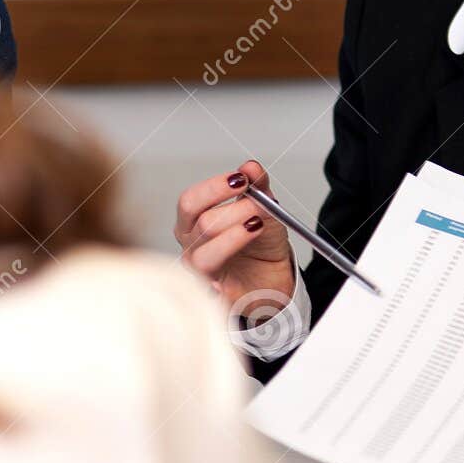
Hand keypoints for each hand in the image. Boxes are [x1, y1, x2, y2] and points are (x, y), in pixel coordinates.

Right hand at [174, 160, 295, 309]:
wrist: (272, 280)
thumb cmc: (259, 245)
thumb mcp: (265, 210)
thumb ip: (259, 186)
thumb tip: (251, 166)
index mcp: (194, 221)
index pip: (191, 200)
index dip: (215, 188)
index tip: (242, 179)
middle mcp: (191, 245)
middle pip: (202, 224)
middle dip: (234, 211)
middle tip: (258, 207)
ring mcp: (198, 272)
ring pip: (204, 255)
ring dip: (234, 237)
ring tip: (256, 228)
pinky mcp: (211, 296)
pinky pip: (208, 293)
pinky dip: (216, 286)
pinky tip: (226, 281)